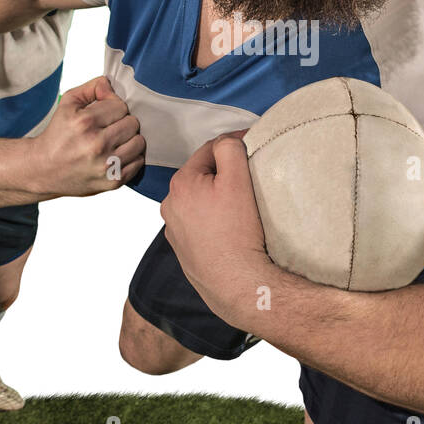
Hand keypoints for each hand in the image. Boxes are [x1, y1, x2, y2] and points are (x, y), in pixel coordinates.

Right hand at [35, 76, 145, 196]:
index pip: (121, 106)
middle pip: (133, 123)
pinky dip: (131, 157)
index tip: (104, 114)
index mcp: (85, 122)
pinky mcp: (112, 181)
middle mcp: (96, 144)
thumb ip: (91, 88)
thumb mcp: (67, 104)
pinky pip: (138, 162)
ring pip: (139, 142)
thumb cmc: (57, 135)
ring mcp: (106, 165)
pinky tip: (116, 155)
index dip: (114, 108)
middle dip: (122, 123)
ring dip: (130, 139)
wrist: (43, 169)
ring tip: (115, 141)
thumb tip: (110, 84)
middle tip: (109, 128)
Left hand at [160, 131, 269, 322]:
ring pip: (199, 202)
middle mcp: (170, 206)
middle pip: (202, 177)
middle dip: (223, 175)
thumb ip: (229, 149)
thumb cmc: (238, 232)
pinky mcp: (184, 252)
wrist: (238, 284)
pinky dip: (213, 223)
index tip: (252, 149)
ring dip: (216, 200)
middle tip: (249, 182)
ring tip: (240, 210)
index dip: (233, 146)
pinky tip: (230, 232)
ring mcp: (175, 232)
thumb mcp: (237, 179)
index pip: (209, 150)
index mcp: (181, 184)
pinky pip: (200, 226)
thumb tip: (227, 139)